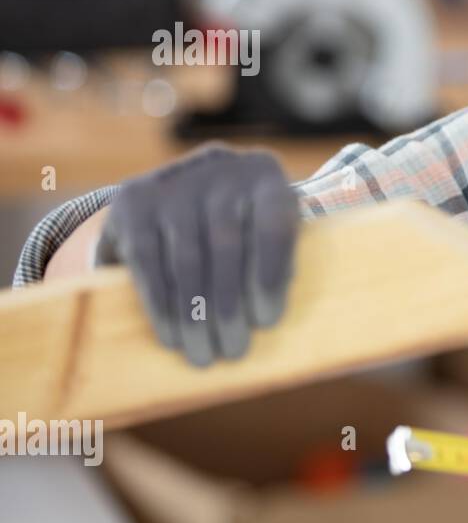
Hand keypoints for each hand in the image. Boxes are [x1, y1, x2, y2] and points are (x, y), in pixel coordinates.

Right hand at [95, 143, 299, 366]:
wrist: (185, 190)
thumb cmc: (245, 226)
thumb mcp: (269, 229)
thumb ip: (279, 259)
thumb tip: (269, 319)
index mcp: (266, 175)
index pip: (273, 226)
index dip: (270, 276)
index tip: (267, 322)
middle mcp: (220, 168)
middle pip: (226, 246)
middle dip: (228, 307)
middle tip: (233, 351)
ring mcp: (174, 182)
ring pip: (186, 258)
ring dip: (194, 314)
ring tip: (203, 354)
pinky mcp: (133, 200)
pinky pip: (147, 261)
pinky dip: (160, 303)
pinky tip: (171, 335)